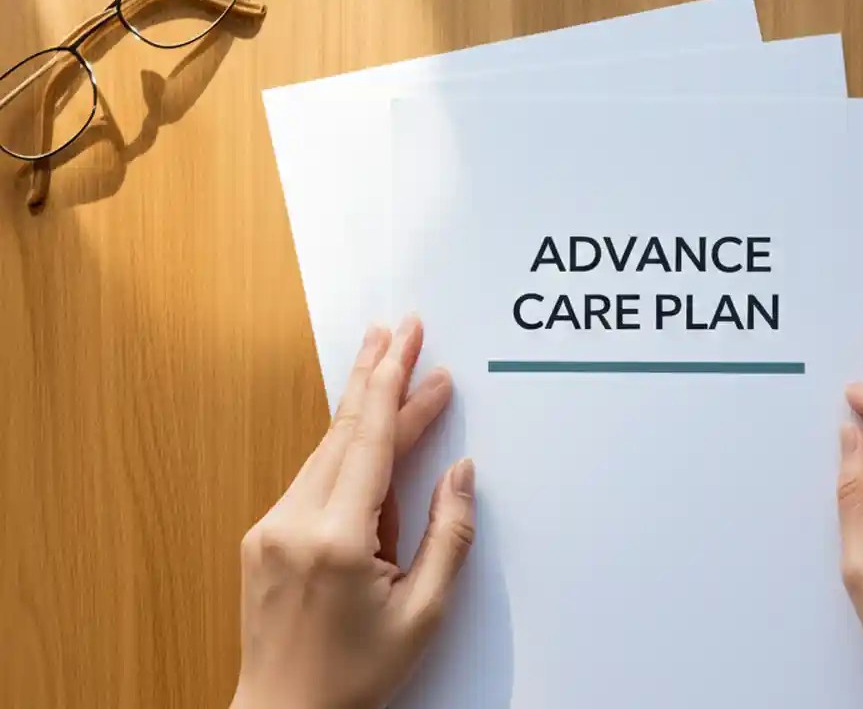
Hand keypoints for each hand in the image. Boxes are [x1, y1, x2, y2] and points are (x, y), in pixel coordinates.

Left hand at [232, 316, 475, 708]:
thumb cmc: (356, 675)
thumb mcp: (423, 613)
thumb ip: (448, 536)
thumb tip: (459, 473)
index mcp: (336, 540)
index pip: (371, 441)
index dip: (396, 386)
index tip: (412, 344)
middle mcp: (293, 523)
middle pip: (345, 432)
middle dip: (375, 376)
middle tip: (399, 329)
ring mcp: (270, 528)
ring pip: (326, 451)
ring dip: (362, 411)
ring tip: (388, 366)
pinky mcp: (262, 537)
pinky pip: (312, 478)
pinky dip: (346, 452)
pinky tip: (368, 436)